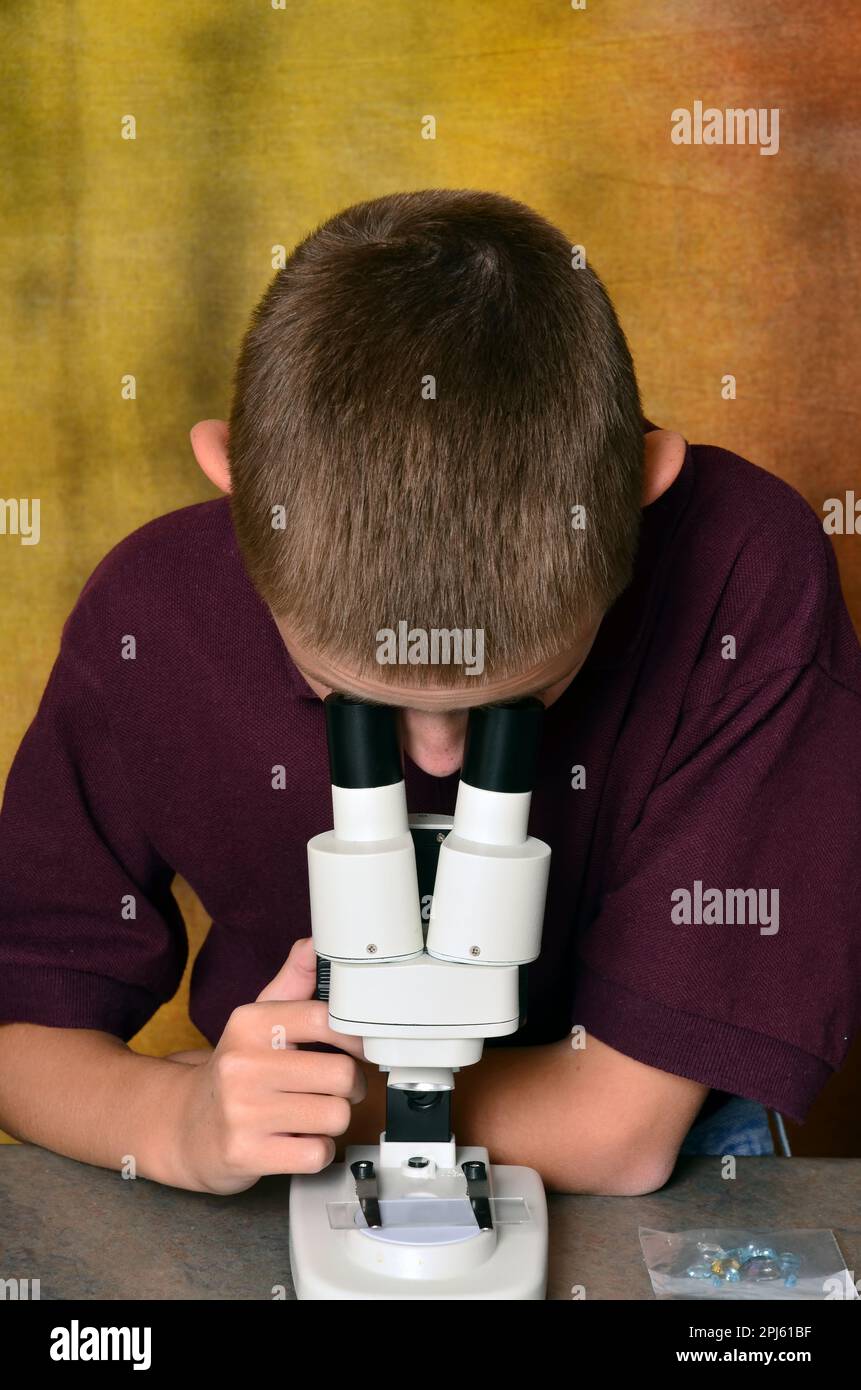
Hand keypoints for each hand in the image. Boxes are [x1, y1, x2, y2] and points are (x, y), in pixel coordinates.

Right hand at [169, 938, 366, 1193]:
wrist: (184, 1127)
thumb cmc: (235, 1071)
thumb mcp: (257, 1022)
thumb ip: (291, 983)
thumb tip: (313, 943)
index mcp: (250, 1024)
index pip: (327, 1019)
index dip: (354, 1037)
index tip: (355, 1048)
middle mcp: (242, 1064)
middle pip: (341, 1075)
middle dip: (348, 1087)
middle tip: (333, 1089)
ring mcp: (241, 1112)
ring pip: (335, 1116)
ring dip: (333, 1120)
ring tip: (310, 1114)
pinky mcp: (246, 1154)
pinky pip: (316, 1153)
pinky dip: (316, 1151)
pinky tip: (296, 1141)